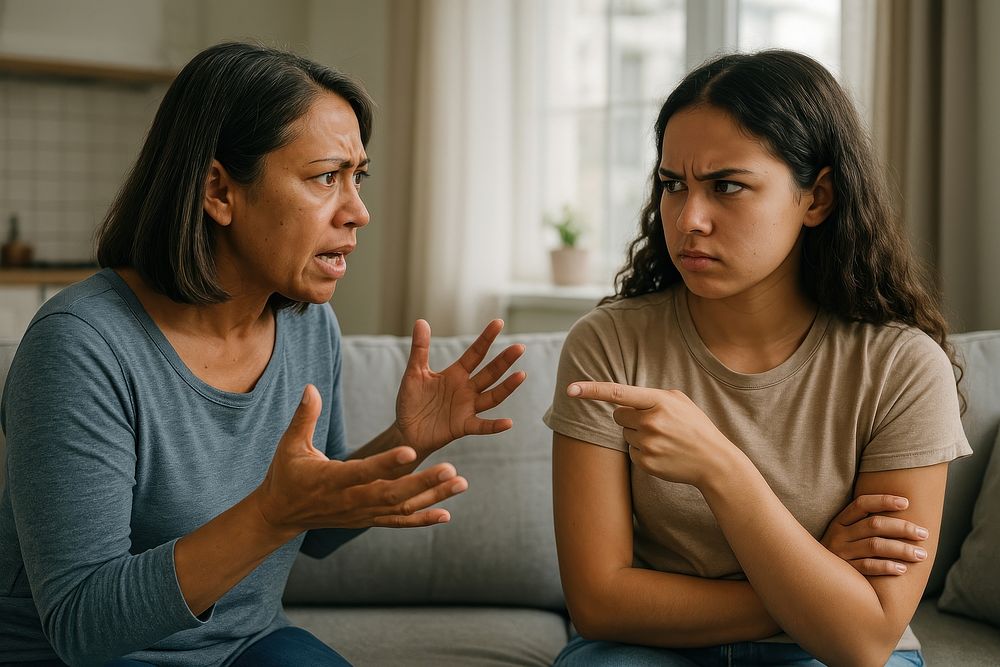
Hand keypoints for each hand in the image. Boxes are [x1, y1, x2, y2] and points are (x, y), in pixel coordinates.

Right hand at [254, 385, 468, 535]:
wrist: (282, 514)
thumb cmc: (286, 474)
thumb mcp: (290, 445)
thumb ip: (305, 417)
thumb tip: (312, 387)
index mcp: (332, 479)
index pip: (363, 471)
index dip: (387, 463)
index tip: (410, 450)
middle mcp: (351, 500)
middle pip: (392, 494)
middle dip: (423, 482)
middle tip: (451, 468)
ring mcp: (362, 513)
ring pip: (401, 508)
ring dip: (432, 496)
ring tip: (461, 482)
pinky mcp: (367, 520)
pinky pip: (398, 522)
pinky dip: (422, 519)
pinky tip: (446, 514)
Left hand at [394, 319, 525, 456]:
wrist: (405, 430)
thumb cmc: (411, 400)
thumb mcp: (414, 372)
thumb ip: (420, 348)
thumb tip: (421, 320)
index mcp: (456, 374)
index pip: (475, 353)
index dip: (486, 338)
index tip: (499, 322)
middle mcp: (466, 389)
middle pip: (490, 373)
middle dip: (504, 360)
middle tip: (519, 347)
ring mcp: (467, 408)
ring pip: (492, 396)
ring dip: (507, 387)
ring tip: (521, 375)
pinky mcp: (463, 426)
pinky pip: (482, 426)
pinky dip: (495, 426)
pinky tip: (508, 423)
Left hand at [567, 381, 736, 485]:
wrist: (713, 461)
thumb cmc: (694, 426)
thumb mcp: (679, 401)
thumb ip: (650, 396)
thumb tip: (621, 401)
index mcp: (659, 401)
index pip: (618, 393)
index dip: (592, 390)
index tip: (570, 389)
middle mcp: (650, 421)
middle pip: (618, 416)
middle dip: (629, 418)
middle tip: (655, 424)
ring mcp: (647, 443)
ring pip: (625, 434)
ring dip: (638, 435)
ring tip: (664, 439)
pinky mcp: (645, 463)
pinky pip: (630, 452)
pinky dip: (642, 451)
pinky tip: (663, 452)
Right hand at [821, 494, 929, 575]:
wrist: (815, 578)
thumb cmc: (840, 553)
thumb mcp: (842, 535)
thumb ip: (862, 526)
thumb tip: (900, 513)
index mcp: (839, 522)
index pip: (861, 504)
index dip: (883, 501)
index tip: (906, 503)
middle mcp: (838, 535)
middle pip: (874, 525)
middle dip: (902, 528)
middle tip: (924, 533)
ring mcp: (840, 553)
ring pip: (874, 546)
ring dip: (901, 549)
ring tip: (921, 554)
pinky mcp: (845, 571)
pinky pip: (867, 567)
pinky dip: (886, 567)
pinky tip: (903, 569)